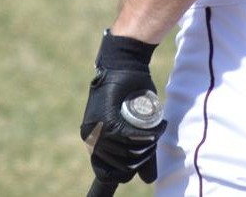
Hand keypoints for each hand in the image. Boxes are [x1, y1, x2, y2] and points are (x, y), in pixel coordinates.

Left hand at [80, 30, 165, 187]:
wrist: (124, 65)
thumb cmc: (131, 92)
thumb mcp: (137, 126)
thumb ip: (140, 152)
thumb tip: (148, 181)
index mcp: (95, 140)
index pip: (105, 174)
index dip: (119, 178)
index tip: (126, 173)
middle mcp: (92, 138)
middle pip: (121, 167)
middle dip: (140, 159)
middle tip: (151, 141)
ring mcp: (98, 130)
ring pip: (127, 154)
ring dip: (145, 146)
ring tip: (153, 130)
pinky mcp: (107, 121)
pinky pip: (129, 140)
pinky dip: (144, 136)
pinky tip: (151, 128)